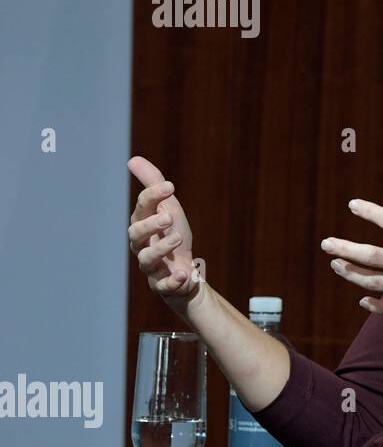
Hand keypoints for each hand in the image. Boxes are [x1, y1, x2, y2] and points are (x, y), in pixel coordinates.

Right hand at [127, 156, 202, 307]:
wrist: (184, 271)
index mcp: (143, 223)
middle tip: (169, 217)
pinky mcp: (162, 285)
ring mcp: (151, 266)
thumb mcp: (168, 208)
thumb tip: (133, 159)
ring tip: (178, 238)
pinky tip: (183, 274)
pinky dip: (172, 281)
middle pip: (136, 234)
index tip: (170, 186)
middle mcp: (141, 244)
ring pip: (146, 259)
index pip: (142, 207)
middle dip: (151, 224)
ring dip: (161, 248)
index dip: (153, 195)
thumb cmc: (172, 236)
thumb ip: (153, 185)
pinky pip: (163, 286)